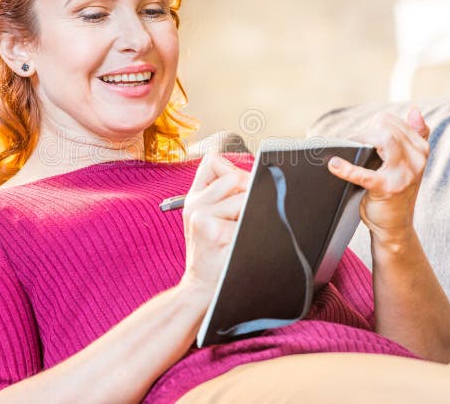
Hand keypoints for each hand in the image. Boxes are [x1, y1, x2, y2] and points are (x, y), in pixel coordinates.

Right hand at [180, 152, 249, 298]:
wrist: (201, 287)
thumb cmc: (211, 254)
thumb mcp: (207, 221)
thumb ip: (221, 195)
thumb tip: (255, 175)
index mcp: (194, 198)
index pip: (212, 162)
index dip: (232, 169)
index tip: (240, 186)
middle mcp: (195, 205)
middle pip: (235, 178)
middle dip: (249, 193)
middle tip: (244, 217)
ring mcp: (203, 218)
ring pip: (244, 199)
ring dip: (251, 216)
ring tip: (239, 233)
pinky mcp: (215, 233)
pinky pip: (248, 221)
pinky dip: (253, 233)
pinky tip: (241, 244)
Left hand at [327, 108, 430, 245]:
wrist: (395, 227)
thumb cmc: (396, 191)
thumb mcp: (407, 162)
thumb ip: (413, 136)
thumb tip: (414, 110)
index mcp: (421, 149)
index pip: (393, 121)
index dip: (372, 126)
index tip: (362, 137)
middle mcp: (417, 160)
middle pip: (387, 127)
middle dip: (364, 132)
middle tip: (352, 145)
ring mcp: (404, 175)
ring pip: (384, 140)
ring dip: (360, 142)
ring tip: (347, 151)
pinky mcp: (387, 189)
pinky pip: (365, 174)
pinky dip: (346, 169)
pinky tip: (334, 165)